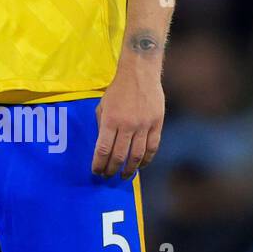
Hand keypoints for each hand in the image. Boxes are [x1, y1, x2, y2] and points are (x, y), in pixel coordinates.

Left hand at [92, 56, 163, 178]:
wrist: (139, 73)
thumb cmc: (118, 90)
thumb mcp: (103, 105)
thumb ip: (102, 125)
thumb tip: (103, 146)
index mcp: (110, 120)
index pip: (103, 149)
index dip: (99, 163)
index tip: (96, 172)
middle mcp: (127, 125)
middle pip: (119, 156)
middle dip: (112, 170)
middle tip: (107, 177)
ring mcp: (144, 126)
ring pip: (137, 155)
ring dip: (129, 169)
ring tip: (124, 176)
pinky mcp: (157, 124)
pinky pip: (152, 148)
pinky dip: (146, 160)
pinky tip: (140, 166)